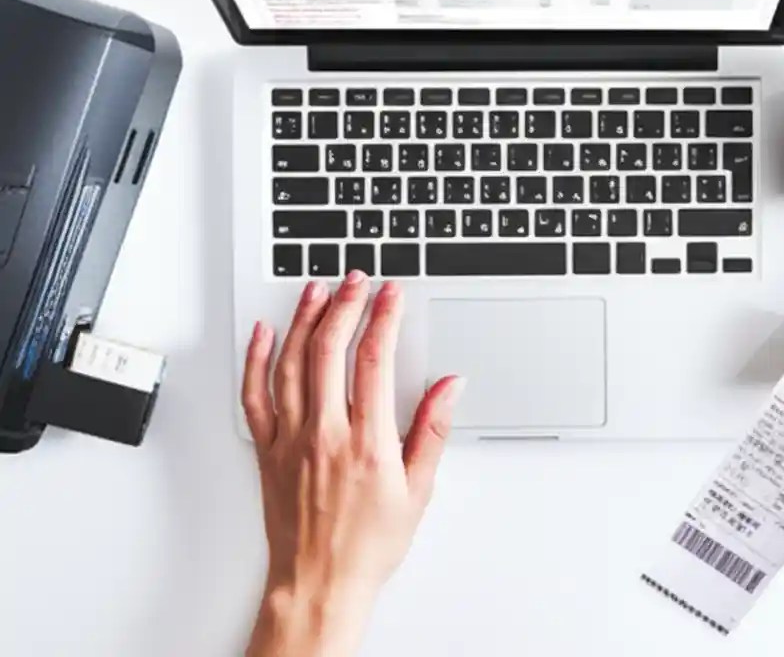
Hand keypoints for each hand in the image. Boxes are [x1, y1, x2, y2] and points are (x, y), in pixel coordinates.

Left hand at [240, 272, 464, 656]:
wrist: (319, 583)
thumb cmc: (369, 545)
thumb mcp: (418, 490)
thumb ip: (432, 431)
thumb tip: (448, 387)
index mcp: (367, 444)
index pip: (374, 362)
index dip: (383, 319)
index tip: (391, 294)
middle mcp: (325, 435)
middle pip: (330, 351)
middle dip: (346, 305)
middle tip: (357, 280)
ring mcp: (291, 440)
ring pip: (291, 364)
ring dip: (305, 320)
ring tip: (318, 290)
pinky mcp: (268, 451)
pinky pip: (255, 396)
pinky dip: (257, 359)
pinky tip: (264, 334)